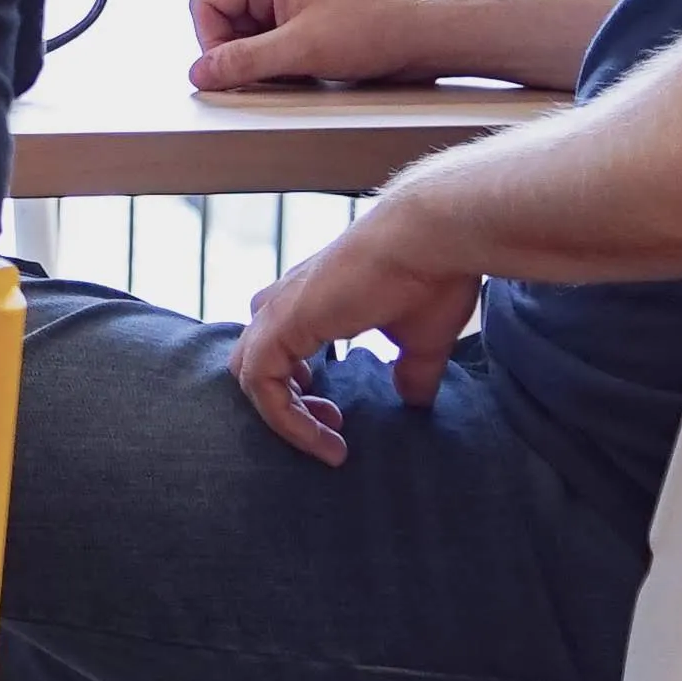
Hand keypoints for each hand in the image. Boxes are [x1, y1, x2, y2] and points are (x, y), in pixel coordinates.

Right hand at [188, 0, 432, 89]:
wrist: (426, 32)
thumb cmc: (378, 22)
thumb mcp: (302, 48)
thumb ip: (244, 61)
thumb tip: (201, 72)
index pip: (205, 3)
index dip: (213, 43)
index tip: (234, 70)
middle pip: (222, 22)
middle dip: (242, 54)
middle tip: (275, 70)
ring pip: (244, 38)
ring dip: (263, 62)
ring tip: (300, 67)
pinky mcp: (300, 17)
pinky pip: (267, 45)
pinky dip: (279, 64)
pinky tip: (307, 69)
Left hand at [228, 195, 484, 455]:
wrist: (432, 239)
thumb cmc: (431, 277)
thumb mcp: (420, 340)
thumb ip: (411, 372)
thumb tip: (415, 400)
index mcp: (312, 298)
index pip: (276, 346)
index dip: (298, 389)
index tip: (338, 417)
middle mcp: (287, 300)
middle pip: (254, 361)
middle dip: (287, 403)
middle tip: (333, 425)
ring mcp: (280, 309)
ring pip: (249, 375)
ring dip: (284, 418)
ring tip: (329, 441)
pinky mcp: (281, 322)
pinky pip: (259, 383)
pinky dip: (283, 417)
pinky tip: (322, 435)